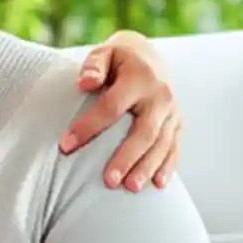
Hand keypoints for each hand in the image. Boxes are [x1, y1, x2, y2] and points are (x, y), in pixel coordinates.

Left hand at [61, 30, 180, 191]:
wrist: (148, 56)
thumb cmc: (116, 60)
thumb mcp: (102, 54)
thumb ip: (93, 66)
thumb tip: (85, 83)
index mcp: (139, 78)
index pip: (112, 107)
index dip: (88, 127)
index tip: (65, 146)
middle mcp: (160, 96)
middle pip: (144, 132)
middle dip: (126, 158)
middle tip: (108, 181)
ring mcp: (172, 111)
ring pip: (162, 144)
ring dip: (147, 168)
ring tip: (130, 188)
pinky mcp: (177, 123)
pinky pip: (174, 147)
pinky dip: (167, 166)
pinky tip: (158, 185)